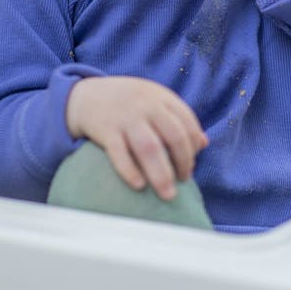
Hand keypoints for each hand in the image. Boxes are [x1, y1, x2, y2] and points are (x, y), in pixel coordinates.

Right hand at [66, 76, 207, 199]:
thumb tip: (203, 143)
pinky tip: (139, 185)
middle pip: (173, 135)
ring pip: (149, 147)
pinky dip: (130, 171)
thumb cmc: (127, 103)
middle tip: (183, 181)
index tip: (190, 165)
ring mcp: (125, 118)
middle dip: (183, 162)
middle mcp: (146, 106)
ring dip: (161, 174)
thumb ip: (178, 118)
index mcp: (161, 97)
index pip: (187, 121)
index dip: (193, 146)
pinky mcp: (105, 130)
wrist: (87, 95)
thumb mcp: (154, 101)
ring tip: (168, 194)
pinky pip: (119, 153)